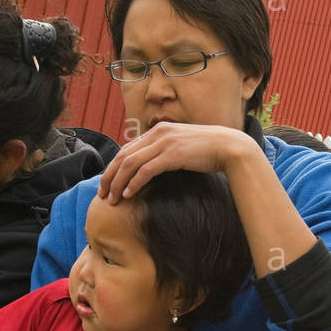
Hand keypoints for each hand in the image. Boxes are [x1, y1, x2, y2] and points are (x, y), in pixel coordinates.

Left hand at [98, 122, 257, 203]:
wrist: (228, 147)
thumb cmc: (207, 151)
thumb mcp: (181, 147)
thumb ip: (165, 152)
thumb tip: (153, 167)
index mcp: (157, 131)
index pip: (127, 149)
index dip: (113, 168)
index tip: (108, 184)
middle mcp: (158, 133)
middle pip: (123, 155)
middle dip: (109, 176)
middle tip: (102, 194)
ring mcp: (165, 143)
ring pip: (130, 163)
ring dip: (118, 183)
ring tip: (113, 199)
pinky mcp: (173, 155)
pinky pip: (146, 171)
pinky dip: (134, 183)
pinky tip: (129, 195)